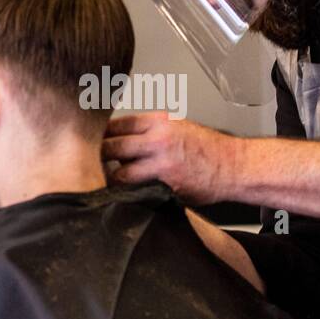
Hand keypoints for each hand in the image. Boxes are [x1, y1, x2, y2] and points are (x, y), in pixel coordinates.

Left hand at [101, 112, 236, 204]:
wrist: (233, 166)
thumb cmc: (206, 148)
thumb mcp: (177, 126)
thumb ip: (148, 130)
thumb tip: (118, 138)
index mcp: (158, 121)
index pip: (116, 125)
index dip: (99, 136)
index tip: (88, 143)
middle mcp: (158, 139)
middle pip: (111, 146)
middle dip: (97, 158)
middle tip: (86, 167)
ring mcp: (161, 163)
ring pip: (120, 173)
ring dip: (111, 180)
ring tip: (105, 185)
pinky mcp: (167, 185)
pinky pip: (137, 191)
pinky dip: (128, 195)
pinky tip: (122, 197)